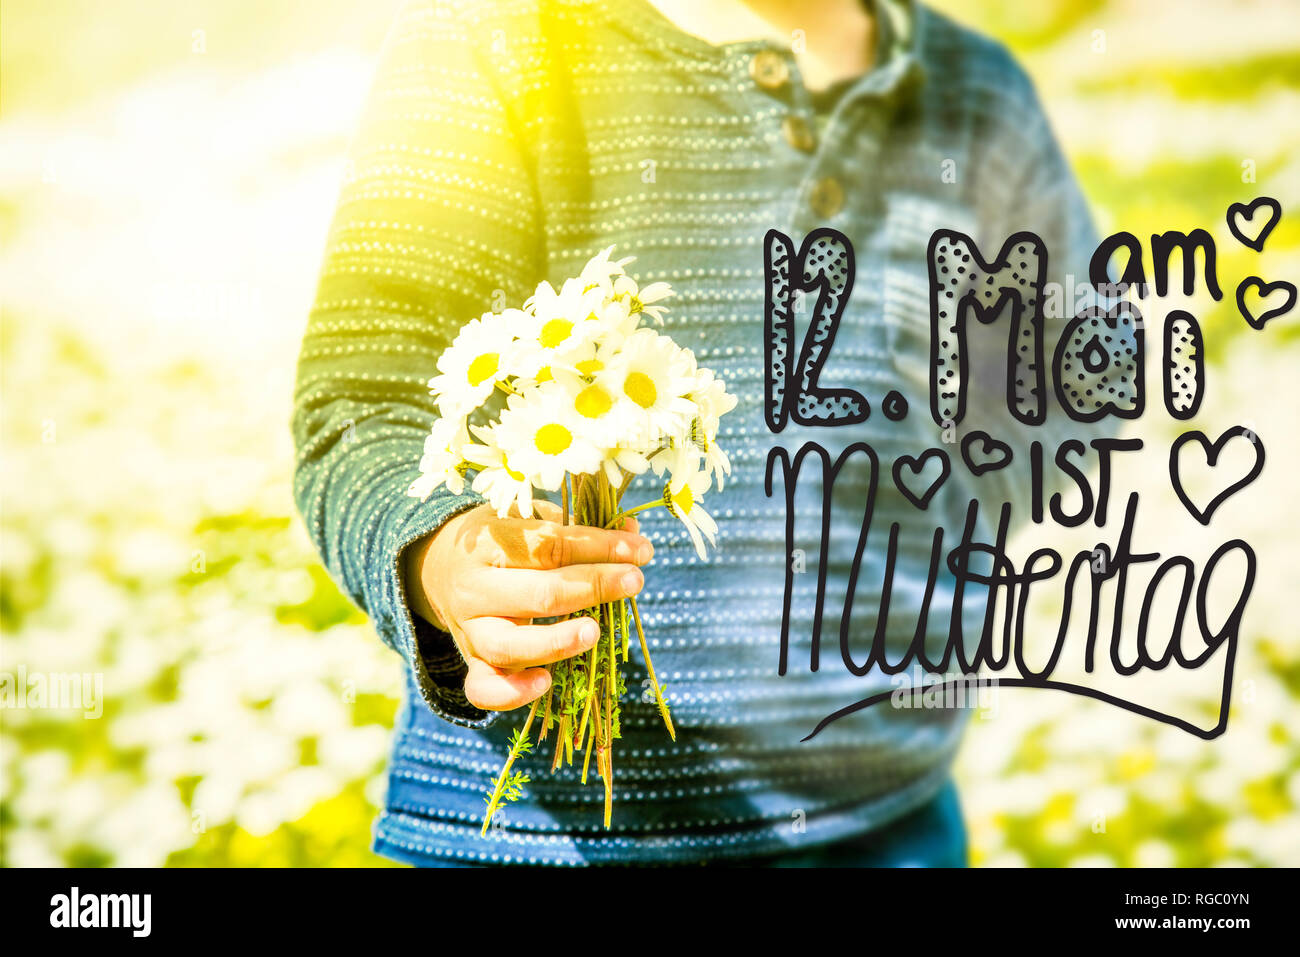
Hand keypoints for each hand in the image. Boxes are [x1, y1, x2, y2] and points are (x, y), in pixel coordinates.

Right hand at [404, 500, 650, 710]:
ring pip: (509, 645)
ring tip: (594, 633)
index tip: (641, 550)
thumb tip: (633, 533)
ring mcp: (470, 628)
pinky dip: (512, 693)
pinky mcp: (471, 661)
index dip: (601, 547)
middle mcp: (475, 586)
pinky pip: (484, 688)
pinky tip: (545, 683)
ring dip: (556, 642)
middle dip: (593, 586)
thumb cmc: (501, 541)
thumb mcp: (531, 520)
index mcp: (489, 542)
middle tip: (633, 581)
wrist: (436, 567)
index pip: (552, 545)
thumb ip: (580, 527)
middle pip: (538, 593)